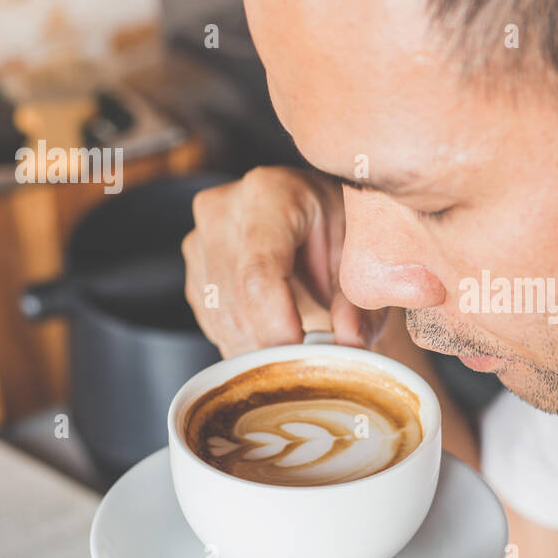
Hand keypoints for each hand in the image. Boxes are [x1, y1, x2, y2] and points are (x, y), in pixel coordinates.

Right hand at [181, 166, 387, 356]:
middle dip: (270, 345)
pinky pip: (210, 320)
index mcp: (271, 193)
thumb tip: (351, 344)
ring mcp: (201, 236)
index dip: (277, 326)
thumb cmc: (342, 233)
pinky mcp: (194, 265)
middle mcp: (224, 209)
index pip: (260, 274)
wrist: (317, 220)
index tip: (303, 356)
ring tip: (295, 349)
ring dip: (256, 348)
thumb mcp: (363, 262)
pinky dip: (242, 341)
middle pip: (234, 300)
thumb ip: (361, 304)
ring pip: (218, 316)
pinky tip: (273, 334)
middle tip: (306, 364)